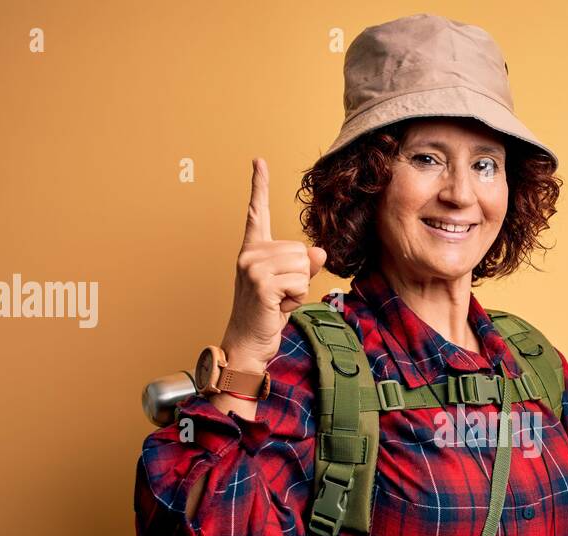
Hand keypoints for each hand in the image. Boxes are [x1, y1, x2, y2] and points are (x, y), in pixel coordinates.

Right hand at [222, 157, 327, 361]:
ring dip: (299, 289)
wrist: (247, 343)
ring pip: (303, 267)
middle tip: (280, 294)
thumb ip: (304, 265)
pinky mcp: (261, 283)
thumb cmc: (267, 313)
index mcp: (253, 249)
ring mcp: (253, 267)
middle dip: (300, 276)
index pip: (258, 212)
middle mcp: (250, 253)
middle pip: (301, 250)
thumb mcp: (289, 285)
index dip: (259, 186)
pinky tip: (278, 307)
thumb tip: (319, 252)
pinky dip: (296, 298)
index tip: (258, 161)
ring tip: (279, 301)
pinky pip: (299, 282)